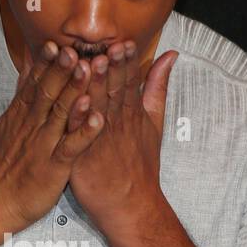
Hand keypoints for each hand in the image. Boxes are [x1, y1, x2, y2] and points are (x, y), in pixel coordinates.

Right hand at [0, 41, 103, 233]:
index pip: (34, 83)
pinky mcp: (53, 167)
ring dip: (75, 91)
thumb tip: (28, 63)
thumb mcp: (9, 123)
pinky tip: (99, 118)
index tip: (56, 42)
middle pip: (48, 92)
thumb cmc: (7, 164)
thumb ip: (23, 93)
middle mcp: (33, 126)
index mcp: (23, 115)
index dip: (45, 63)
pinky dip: (84, 132)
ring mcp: (43, 145)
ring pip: (60, 114)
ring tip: (88, 70)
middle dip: (61, 69)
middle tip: (74, 48)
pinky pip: (71, 147)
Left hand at [65, 38, 178, 233]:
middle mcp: (117, 124)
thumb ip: (157, 86)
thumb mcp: (154, 121)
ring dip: (95, 88)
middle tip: (109, 47)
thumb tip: (169, 55)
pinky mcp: (85, 157)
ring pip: (98, 110)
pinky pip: (81, 135)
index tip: (124, 42)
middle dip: (112, 70)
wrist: (131, 205)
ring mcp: (101, 140)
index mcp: (132, 113)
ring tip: (91, 66)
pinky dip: (80, 119)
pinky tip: (77, 104)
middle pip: (114, 93)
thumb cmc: (140, 164)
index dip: (126, 63)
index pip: (129, 82)